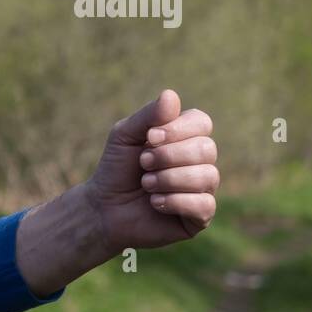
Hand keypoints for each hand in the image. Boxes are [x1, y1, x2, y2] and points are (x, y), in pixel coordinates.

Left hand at [85, 88, 218, 251]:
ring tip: (146, 184)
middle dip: (169, 156)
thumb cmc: (116, 169)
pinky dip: (175, 201)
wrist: (103, 208)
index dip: (178, 129)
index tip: (150, 137)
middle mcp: (200, 162)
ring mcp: (203, 189)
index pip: (202, 123)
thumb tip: (171, 94)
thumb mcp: (124, 136)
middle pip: (207, 149)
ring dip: (168, 179)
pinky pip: (204, 205)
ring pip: (207, 176)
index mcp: (186, 138)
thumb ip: (147, 116)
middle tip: (143, 163)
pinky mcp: (200, 217)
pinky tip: (155, 203)